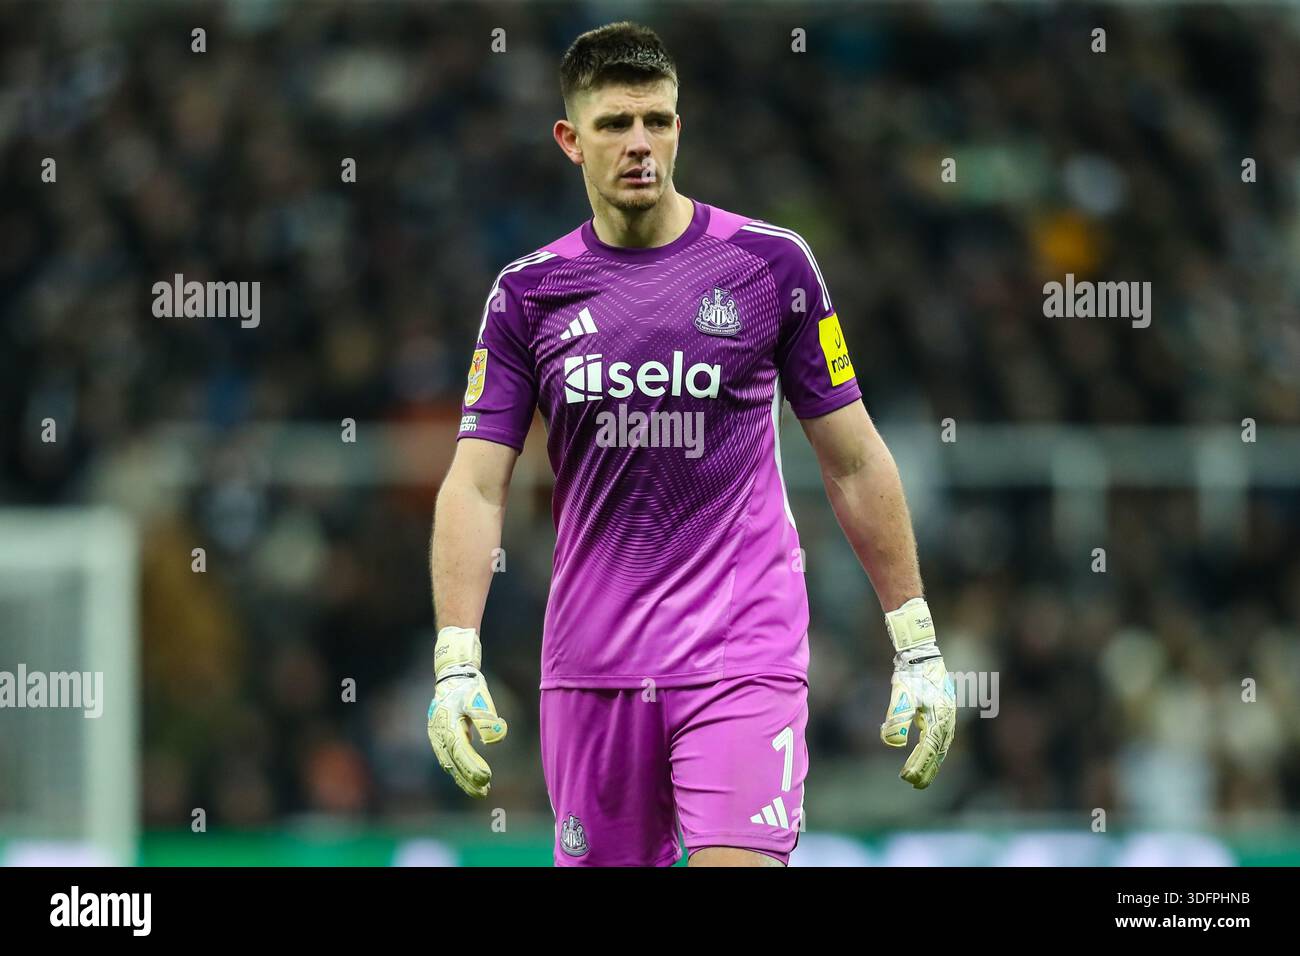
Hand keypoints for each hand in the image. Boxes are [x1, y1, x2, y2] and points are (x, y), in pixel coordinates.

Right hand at [427, 626, 507, 797]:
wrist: (452, 678)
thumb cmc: (468, 688)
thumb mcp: (478, 697)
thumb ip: (485, 718)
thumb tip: (496, 740)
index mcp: (447, 723)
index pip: (460, 749)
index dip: (471, 765)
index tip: (486, 777)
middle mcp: (439, 734)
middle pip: (453, 762)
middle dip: (468, 778)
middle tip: (484, 791)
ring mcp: (438, 738)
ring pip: (450, 764)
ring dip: (464, 779)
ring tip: (481, 792)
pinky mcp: (441, 740)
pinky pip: (450, 760)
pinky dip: (460, 771)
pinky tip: (473, 779)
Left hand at [880, 598, 955, 788]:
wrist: (920, 652)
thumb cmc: (910, 672)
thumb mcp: (901, 694)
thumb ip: (897, 718)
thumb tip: (892, 743)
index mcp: (940, 716)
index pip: (929, 748)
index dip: (918, 764)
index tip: (906, 777)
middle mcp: (947, 718)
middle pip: (937, 750)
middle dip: (926, 768)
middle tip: (913, 783)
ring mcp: (946, 715)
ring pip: (940, 745)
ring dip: (930, 761)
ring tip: (919, 775)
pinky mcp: (941, 712)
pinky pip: (938, 737)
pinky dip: (932, 750)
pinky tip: (923, 754)